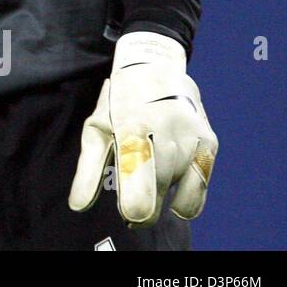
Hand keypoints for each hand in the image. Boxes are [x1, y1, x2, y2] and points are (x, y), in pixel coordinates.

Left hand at [68, 31, 217, 225]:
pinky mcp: (209, 142)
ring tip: (147, 188)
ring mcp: (191, 136)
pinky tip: (172, 196)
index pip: (139, 169)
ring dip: (162, 196)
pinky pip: (201, 184)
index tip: (131, 216)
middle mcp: (166, 130)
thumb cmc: (119, 105)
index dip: (138, 200)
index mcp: (132, 126)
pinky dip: (187, 198)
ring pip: (179, 185)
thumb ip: (88, 170)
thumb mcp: (96, 129)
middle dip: (145, 209)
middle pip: (160, 184)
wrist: (156, 69)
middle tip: (130, 217)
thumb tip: (78, 206)